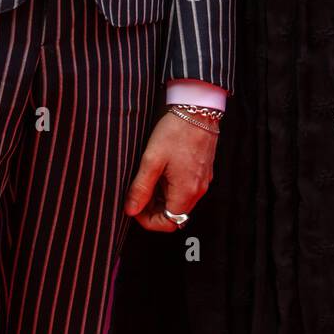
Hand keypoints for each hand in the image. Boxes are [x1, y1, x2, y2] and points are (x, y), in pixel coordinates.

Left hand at [123, 106, 217, 232]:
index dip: (148, 221)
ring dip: (162, 197)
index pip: (168, 224)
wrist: (198, 109)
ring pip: (180, 201)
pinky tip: (162, 169)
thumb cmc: (175, 132)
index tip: (134, 206)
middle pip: (175, 214)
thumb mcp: (151, 160)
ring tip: (148, 177)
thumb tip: (130, 211)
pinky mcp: (204, 170)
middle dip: (153, 208)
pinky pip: (187, 188)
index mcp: (186, 192)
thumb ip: (140, 188)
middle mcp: (198, 190)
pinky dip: (172, 187)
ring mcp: (203, 180)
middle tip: (137, 191)